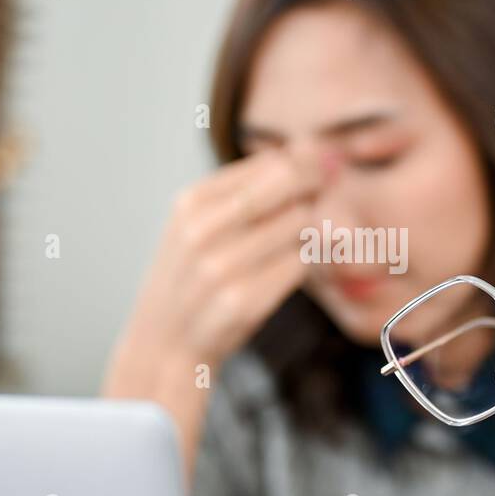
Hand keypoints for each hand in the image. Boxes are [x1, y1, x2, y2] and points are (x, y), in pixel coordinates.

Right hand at [103, 149, 321, 470]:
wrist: (165, 344)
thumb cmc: (194, 277)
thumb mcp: (201, 224)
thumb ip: (251, 189)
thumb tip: (315, 151)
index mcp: (193, 202)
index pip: (270, 163)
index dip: (307, 163)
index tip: (325, 168)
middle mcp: (203, 230)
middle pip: (289, 184)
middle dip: (318, 185)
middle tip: (329, 193)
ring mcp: (222, 267)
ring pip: (301, 223)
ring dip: (311, 229)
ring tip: (296, 240)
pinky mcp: (243, 301)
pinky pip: (300, 264)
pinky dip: (304, 262)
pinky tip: (288, 268)